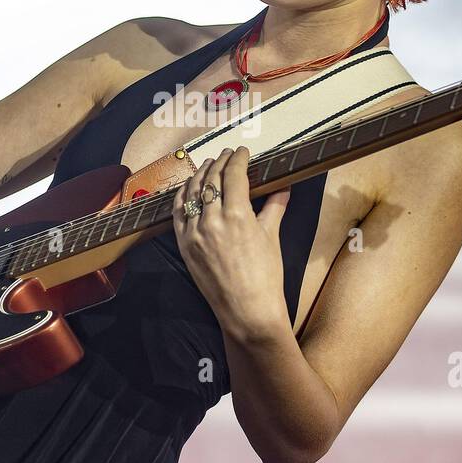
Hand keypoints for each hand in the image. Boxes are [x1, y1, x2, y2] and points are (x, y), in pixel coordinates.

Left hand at [171, 146, 291, 337]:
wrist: (247, 310)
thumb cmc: (265, 277)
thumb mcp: (272, 237)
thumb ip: (275, 207)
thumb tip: (283, 187)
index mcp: (238, 216)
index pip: (234, 175)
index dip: (238, 159)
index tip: (243, 152)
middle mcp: (212, 221)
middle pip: (212, 180)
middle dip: (221, 162)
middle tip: (228, 154)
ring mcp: (194, 233)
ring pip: (193, 193)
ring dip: (200, 175)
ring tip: (209, 165)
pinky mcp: (184, 245)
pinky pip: (179, 213)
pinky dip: (183, 196)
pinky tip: (188, 187)